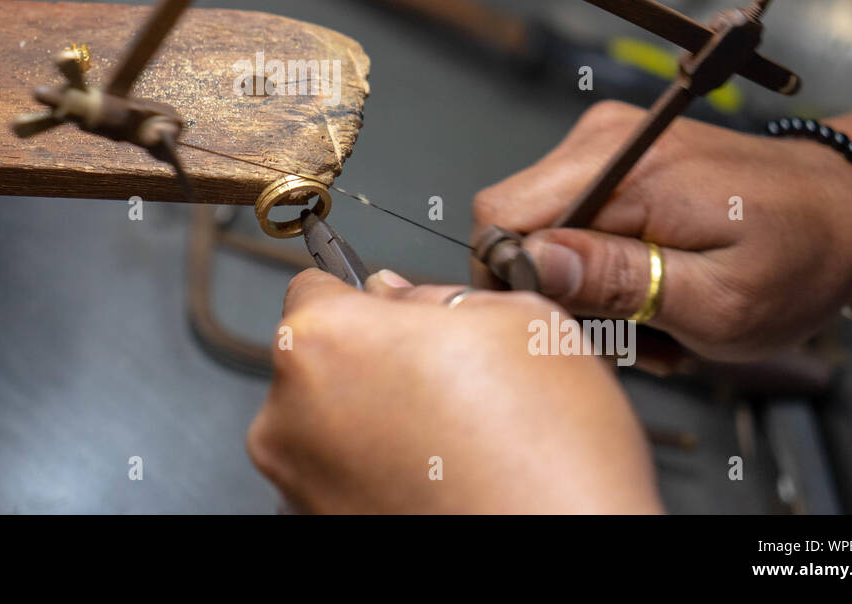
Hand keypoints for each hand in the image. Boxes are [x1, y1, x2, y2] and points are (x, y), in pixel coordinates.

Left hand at [246, 268, 661, 513]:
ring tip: (456, 439)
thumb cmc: (546, 461)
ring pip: (332, 421)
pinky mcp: (318, 525)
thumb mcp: (517, 321)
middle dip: (377, 359)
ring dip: (378, 420)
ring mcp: (297, 480)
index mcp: (322, 340)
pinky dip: (379, 472)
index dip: (369, 295)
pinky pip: (343, 477)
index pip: (316, 284)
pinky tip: (441, 478)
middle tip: (451, 381)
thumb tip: (403, 294)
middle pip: (322, 358)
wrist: (564, 566)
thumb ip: (436, 293)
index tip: (398, 312)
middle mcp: (288, 412)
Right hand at [473, 101, 851, 359]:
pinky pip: (570, 220)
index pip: (499, 217)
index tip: (577, 326)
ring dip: (586, 290)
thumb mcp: (718, 301)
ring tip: (656, 316)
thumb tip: (530, 263)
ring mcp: (603, 143)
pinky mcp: (612, 156)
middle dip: (558, 295)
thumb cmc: (798, 258)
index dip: (517, 282)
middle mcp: (599, 140)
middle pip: (512, 225)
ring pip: (540, 231)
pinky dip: (602, 267)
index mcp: (622, 167)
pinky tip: (654, 287)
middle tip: (630, 336)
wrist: (845, 206)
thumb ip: (619, 283)